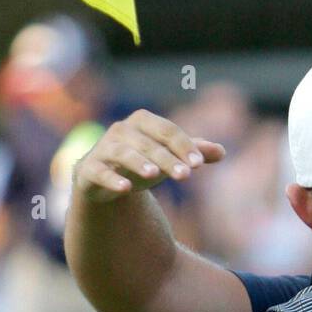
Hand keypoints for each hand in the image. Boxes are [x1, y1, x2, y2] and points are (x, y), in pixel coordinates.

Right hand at [72, 109, 224, 203]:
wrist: (103, 178)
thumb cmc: (141, 162)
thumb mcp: (169, 157)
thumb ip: (193, 152)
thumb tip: (222, 151)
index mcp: (142, 123)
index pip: (167, 130)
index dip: (183, 145)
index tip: (200, 164)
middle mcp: (121, 131)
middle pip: (148, 143)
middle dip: (167, 158)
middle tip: (187, 175)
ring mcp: (103, 149)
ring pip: (123, 154)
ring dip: (139, 163)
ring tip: (155, 175)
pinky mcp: (89, 170)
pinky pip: (100, 172)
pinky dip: (111, 179)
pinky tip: (125, 189)